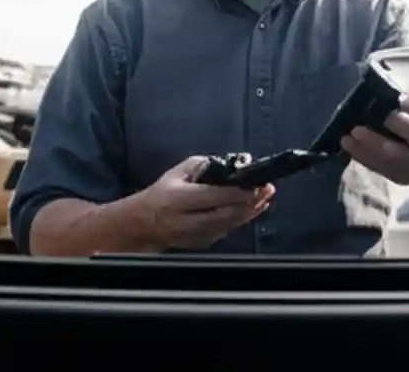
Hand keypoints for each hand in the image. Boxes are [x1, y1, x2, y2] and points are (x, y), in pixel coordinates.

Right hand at [132, 155, 274, 250]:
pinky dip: (239, 220)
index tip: (255, 185)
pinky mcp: (201, 244)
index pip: (214, 197)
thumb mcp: (178, 172)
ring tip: (264, 199)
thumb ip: (204, 165)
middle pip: (225, 215)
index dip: (238, 193)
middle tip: (266, 191)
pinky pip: (225, 231)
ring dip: (249, 213)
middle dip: (249, 204)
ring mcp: (194, 236)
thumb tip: (231, 163)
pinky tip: (250, 211)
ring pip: (228, 226)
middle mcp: (186, 220)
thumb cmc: (161, 194)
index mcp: (178, 199)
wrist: (142, 224)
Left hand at [339, 96, 408, 186]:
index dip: (403, 125)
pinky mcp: (397, 178)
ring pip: (383, 164)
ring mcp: (408, 174)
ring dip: (361, 151)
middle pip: (396, 155)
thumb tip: (396, 99)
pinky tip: (348, 146)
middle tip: (356, 129)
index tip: (388, 112)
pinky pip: (377, 169)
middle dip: (374, 142)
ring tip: (345, 138)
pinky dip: (361, 157)